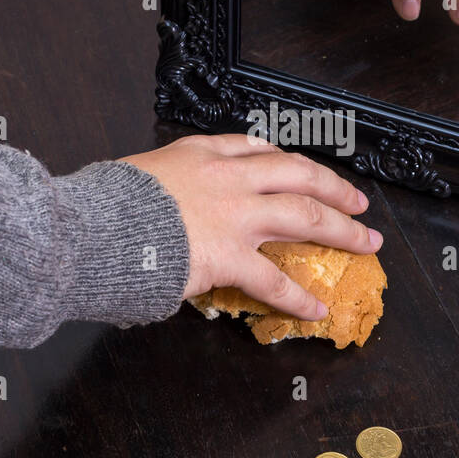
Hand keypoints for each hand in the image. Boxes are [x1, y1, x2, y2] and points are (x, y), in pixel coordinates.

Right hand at [121, 134, 381, 319]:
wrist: (93, 227)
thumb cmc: (105, 204)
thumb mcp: (138, 174)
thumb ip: (165, 183)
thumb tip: (166, 201)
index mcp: (200, 154)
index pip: (258, 148)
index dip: (289, 160)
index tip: (305, 168)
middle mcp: (227, 177)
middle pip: (299, 174)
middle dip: (336, 188)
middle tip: (359, 201)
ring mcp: (234, 215)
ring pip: (307, 215)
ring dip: (343, 230)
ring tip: (365, 242)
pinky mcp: (229, 255)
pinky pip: (275, 281)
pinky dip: (299, 298)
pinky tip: (316, 308)